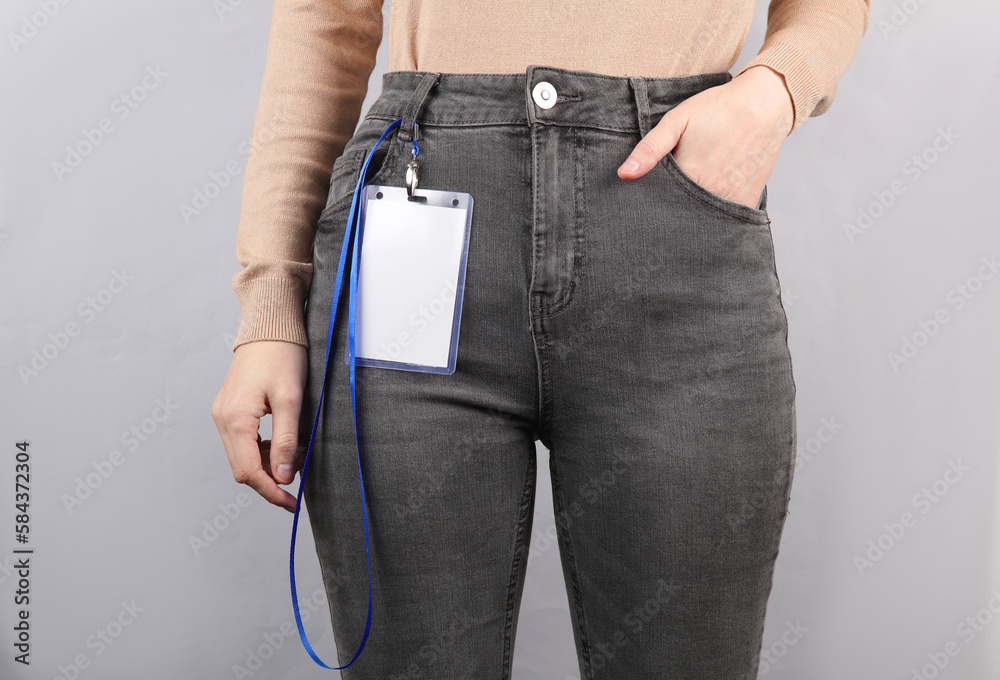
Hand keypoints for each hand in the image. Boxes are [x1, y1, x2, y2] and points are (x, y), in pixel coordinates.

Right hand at [212, 340, 307, 511]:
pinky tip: (283, 447)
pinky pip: (242, 442)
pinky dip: (262, 451)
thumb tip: (285, 477)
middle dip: (270, 481)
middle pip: (242, 468)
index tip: (292, 504)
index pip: (248, 472)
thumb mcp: (291, 400)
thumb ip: (286, 441)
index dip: (271, 492)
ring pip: (242, 457)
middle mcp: (222, 419)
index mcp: (235, 419)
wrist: (269, 327)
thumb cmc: (283, 356)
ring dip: (267, 466)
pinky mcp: (229, 410)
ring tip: (296, 461)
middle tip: (299, 484)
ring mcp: (223, 414)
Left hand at [617, 65, 793, 209]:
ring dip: (694, 214)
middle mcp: (712, 192)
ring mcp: (732, 200)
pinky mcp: (748, 202)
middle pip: (681, 213)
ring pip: (703, 218)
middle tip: (672, 195)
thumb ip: (649, 149)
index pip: (660, 201)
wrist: (765, 104)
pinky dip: (716, 215)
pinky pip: (725, 219)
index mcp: (690, 175)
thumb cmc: (717, 109)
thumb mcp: (677, 121)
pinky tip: (708, 202)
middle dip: (672, 210)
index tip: (647, 197)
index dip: (651, 200)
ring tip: (691, 197)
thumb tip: (623, 175)